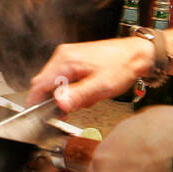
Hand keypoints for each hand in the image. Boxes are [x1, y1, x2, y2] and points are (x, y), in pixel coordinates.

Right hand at [26, 37, 154, 110]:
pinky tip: (90, 92)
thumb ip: (78, 95)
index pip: (39, 83)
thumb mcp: (101, 86)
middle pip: (47, 84)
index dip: (35, 101)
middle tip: (73, 109)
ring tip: (90, 97)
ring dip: (71, 96)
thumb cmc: (122, 65)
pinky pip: (66, 80)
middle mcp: (63, 56)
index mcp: (65, 60)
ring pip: (58, 84)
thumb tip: (59, 103)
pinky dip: (76, 90)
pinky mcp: (75, 61)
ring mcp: (68, 57)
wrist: (137, 55)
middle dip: (59, 100)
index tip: (36, 116)